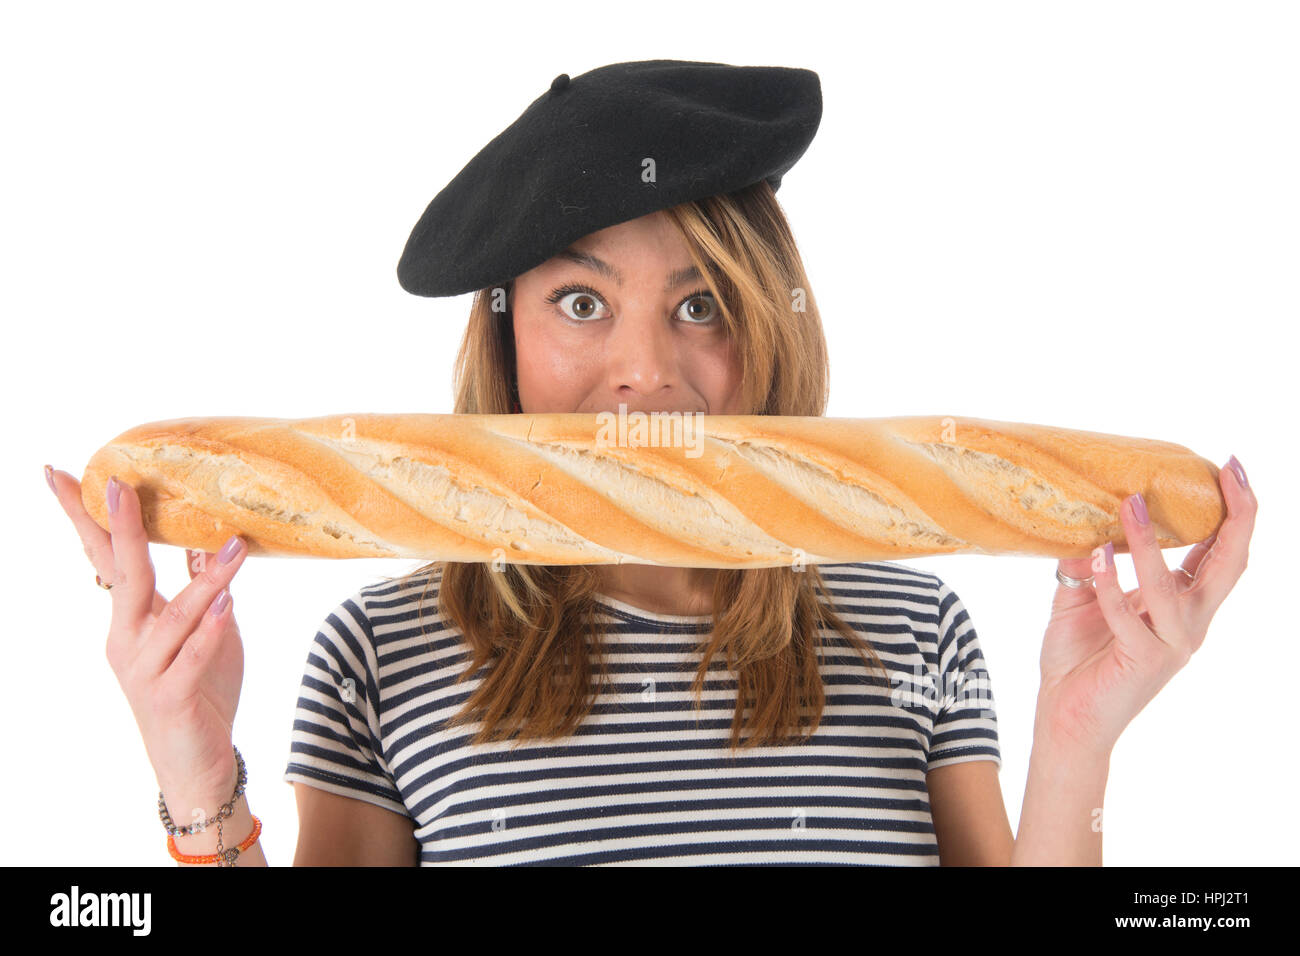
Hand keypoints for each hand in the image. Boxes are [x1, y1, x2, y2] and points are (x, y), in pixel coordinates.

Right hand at [46, 465, 249, 798]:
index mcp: (132, 620)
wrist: (198, 766)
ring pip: (171, 614)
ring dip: (205, 578)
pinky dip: (209, 629)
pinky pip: (191, 657)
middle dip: (122, 527)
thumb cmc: (201, 694)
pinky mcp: (169, 697)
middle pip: (123, 573)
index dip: (87, 517)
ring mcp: (145, 670)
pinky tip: (228, 602)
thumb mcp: (207, 632)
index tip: (62, 473)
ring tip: (236, 545)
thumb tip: (206, 540)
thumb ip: (200, 590)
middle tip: (119, 482)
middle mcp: (128, 640)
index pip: (105, 558)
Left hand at [1035, 457, 1255, 757]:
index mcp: (1183, 605)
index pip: (1222, 553)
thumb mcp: (1080, 598)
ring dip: (1149, 543)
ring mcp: (1172, 644)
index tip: (1230, 468)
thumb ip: (1086, 562)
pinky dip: (1111, 583)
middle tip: (1228, 472)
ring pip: (1173, 587)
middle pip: (1230, 565)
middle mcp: (1189, 623)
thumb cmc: (1077, 661)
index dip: (1234, 512)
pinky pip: (1129, 616)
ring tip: (1130, 503)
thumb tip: (1076, 515)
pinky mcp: (1143, 661)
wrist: (1065, 720)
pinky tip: (1096, 555)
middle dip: (1235, 516)